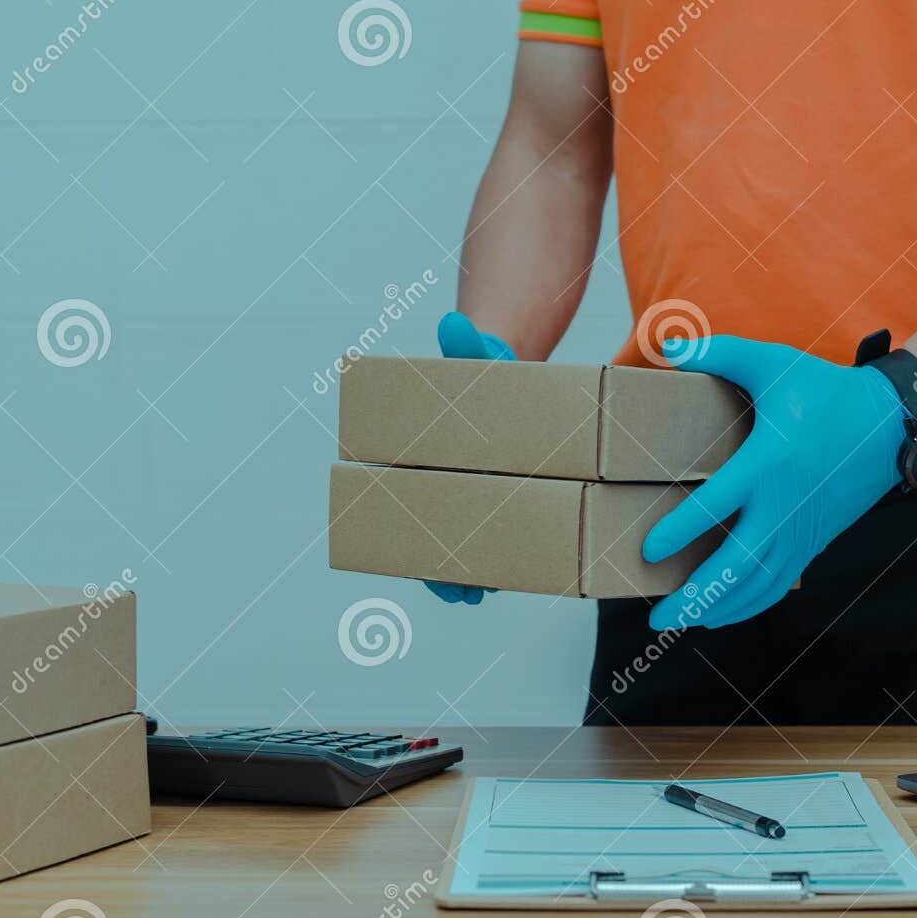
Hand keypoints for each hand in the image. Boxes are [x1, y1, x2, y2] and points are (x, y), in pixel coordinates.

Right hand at [424, 311, 516, 604]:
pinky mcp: (508, 495)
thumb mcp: (474, 355)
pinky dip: (500, 558)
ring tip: (477, 595)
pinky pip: (500, 535)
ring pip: (466, 542)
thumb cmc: (481, 367)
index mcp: (427, 454)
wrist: (503, 370)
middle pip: (435, 533)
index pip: (408, 501)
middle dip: (442, 569)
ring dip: (469, 573)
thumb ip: (464, 344)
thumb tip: (452, 323)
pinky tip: (507, 579)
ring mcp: (477, 492)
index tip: (419, 564)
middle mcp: (446, 479)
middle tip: (456, 592)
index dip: (410, 535)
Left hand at [642, 335, 906, 630]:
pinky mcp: (813, 542)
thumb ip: (717, 353)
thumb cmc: (825, 390)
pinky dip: (749, 605)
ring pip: (757, 584)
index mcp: (768, 462)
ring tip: (677, 621)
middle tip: (656, 618)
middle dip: (696, 596)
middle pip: (737, 565)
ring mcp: (801, 530)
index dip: (682, 531)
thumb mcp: (773, 362)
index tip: (648, 550)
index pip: (717, 505)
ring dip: (717, 609)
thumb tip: (664, 346)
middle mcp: (784, 505)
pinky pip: (778, 584)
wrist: (890, 424)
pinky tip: (720, 615)